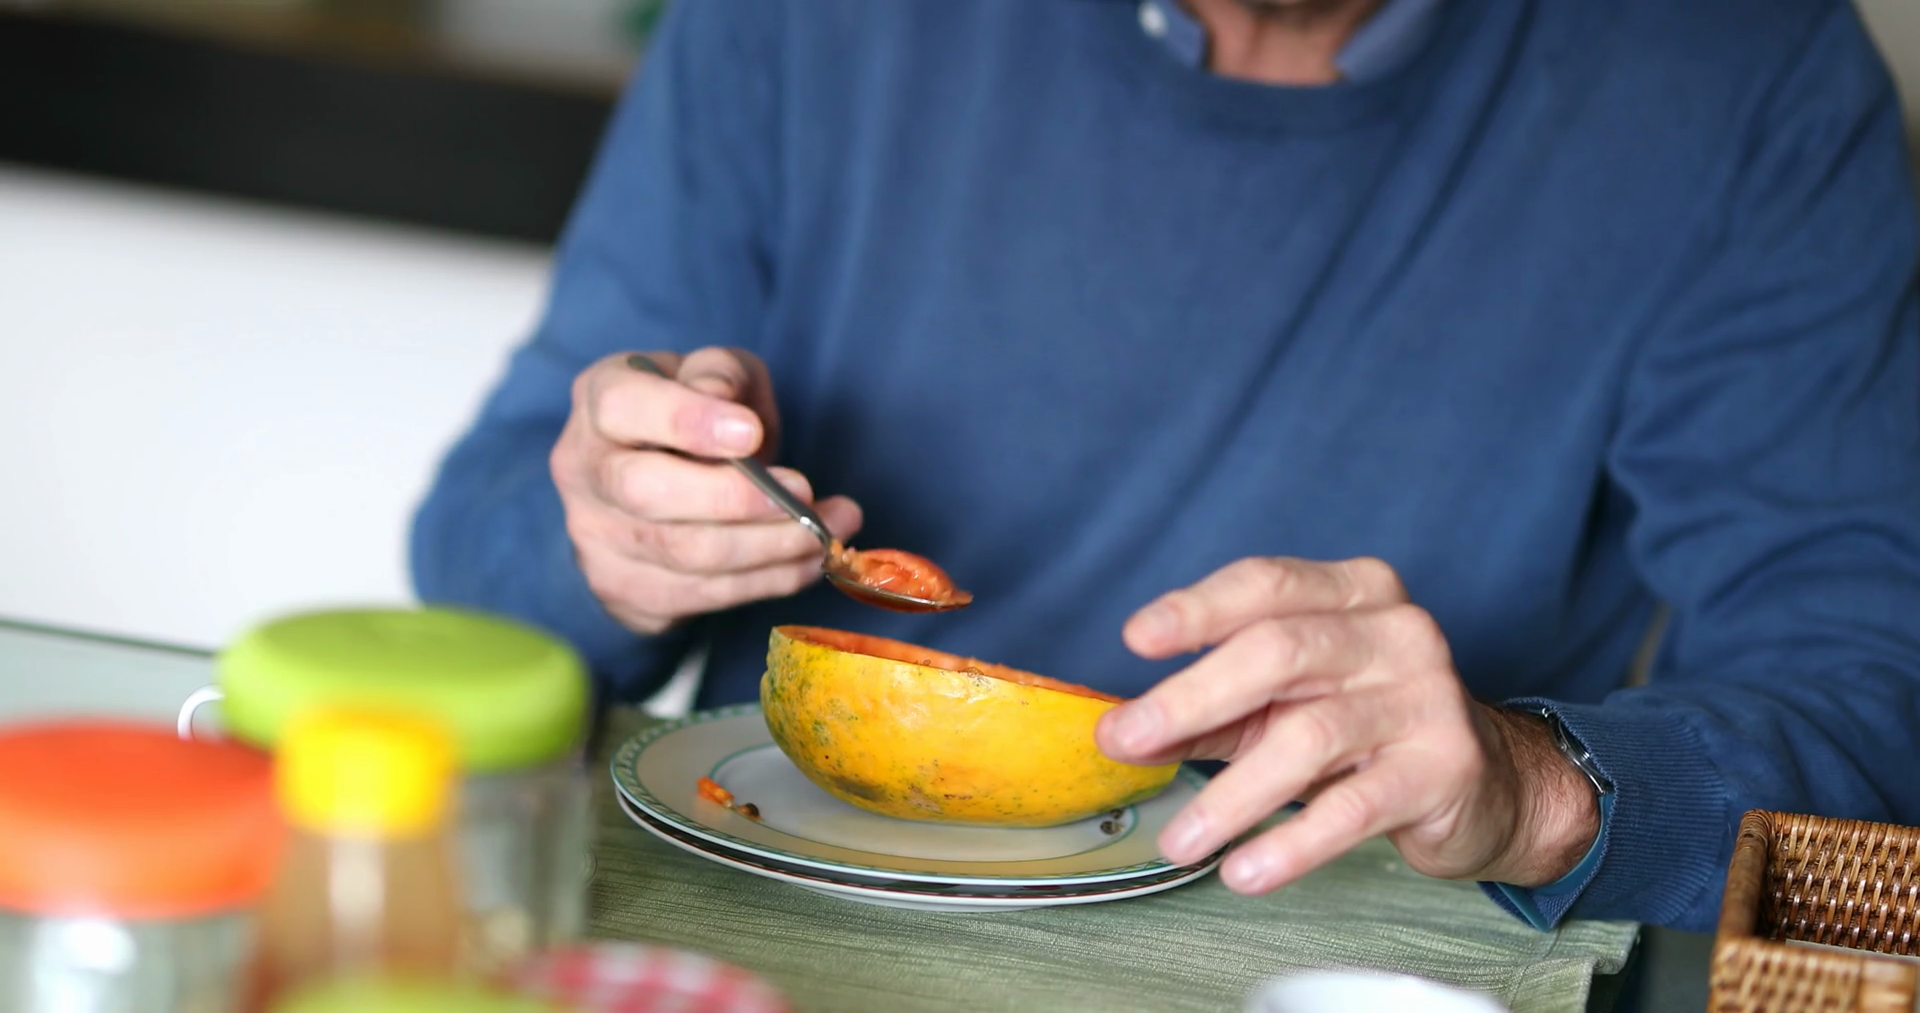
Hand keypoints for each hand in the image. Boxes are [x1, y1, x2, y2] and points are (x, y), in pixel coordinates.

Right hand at [550, 348, 862, 633]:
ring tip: (827, 530)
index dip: (687, 422)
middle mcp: (583, 469)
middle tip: (803, 494)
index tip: (751, 434)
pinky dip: (766, 581)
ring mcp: (596, 536)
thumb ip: (720, 376)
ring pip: (681, 554)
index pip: (624, 407)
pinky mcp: (624, 589)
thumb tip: (723, 403)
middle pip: (645, 493)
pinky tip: (807, 562)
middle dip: (734, 500)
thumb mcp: (715, 374)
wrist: (662, 479)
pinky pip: (699, 595)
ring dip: (769, 548)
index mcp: (600, 400)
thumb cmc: (698, 417)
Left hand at [1094, 557, 1599, 893]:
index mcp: (1355, 592)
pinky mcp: (1442, 769)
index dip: (1197, 608)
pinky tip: (1245, 870)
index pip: (1266, 584)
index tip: (1135, 639)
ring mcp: (1427, 698)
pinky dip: (1291, 843)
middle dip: (1190, 698)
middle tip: (1124, 740)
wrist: (1489, 785)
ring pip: (1309, 737)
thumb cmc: (1367, 729)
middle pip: (1278, 651)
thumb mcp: (1284, 705)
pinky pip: (1352, 808)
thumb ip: (1209, 713)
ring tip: (1181, 839)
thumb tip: (1123, 732)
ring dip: (1231, 795)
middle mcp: (1397, 631)